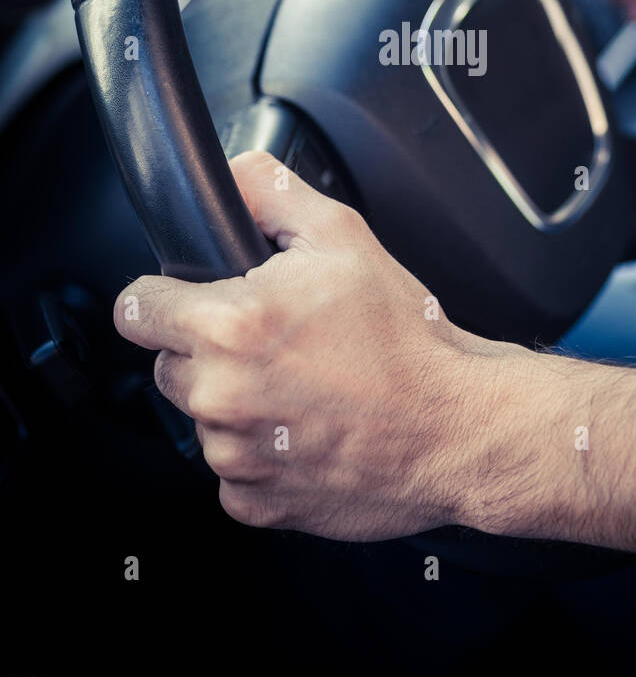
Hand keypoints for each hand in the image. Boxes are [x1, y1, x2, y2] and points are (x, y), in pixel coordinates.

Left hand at [114, 151, 520, 539]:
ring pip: (202, 418)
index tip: (189, 300)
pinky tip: (310, 431)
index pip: (135, 308)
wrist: (457, 427)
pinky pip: (234, 472)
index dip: (165, 295)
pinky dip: (263, 454)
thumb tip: (236, 174)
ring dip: (237, 404)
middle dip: (209, 349)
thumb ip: (272, 193)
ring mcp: (235, 455)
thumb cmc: (408, 340)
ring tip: (304, 388)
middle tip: (276, 342)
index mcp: (229, 324)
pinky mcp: (257, 502)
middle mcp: (220, 394)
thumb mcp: (345, 237)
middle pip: (168, 363)